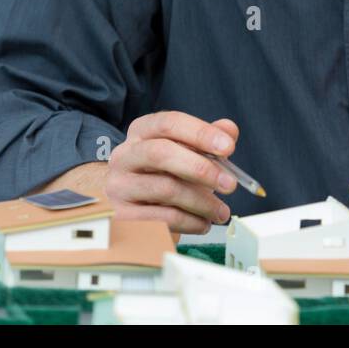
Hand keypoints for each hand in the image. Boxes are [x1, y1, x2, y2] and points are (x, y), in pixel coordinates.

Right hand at [105, 111, 240, 234]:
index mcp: (142, 132)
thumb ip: (206, 140)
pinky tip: (203, 223)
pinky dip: (190, 222)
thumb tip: (229, 130)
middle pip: (161, 153)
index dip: (201, 133)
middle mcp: (124, 155)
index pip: (169, 123)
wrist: (130, 208)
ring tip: (221, 212)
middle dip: (201, 169)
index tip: (228, 148)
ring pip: (165, 189)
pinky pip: (162, 218)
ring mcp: (118, 186)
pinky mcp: (121, 216)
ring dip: (202, 202)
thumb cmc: (162, 175)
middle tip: (230, 184)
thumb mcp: (185, 154)